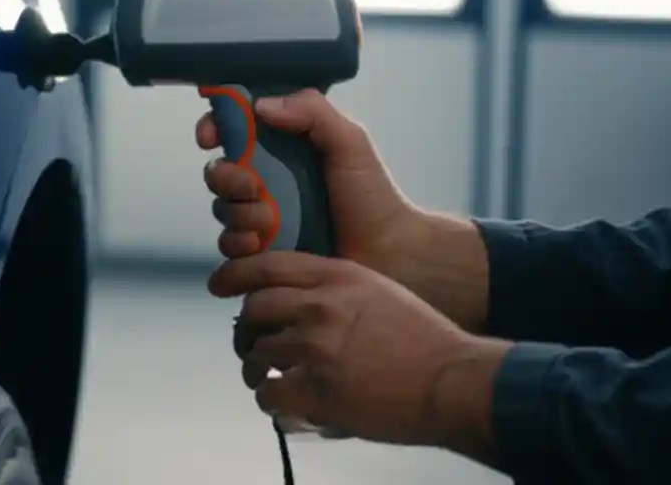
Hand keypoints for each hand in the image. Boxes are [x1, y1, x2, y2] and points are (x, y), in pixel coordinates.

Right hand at [197, 89, 488, 331]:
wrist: (388, 254)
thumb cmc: (373, 196)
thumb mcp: (349, 142)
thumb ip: (312, 112)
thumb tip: (261, 106)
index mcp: (282, 147)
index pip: (233, 128)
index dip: (214, 127)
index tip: (211, 137)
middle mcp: (265, 180)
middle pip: (218, 170)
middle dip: (225, 177)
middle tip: (251, 187)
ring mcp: (261, 217)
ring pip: (221, 209)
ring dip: (238, 213)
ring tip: (270, 221)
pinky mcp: (261, 253)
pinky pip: (229, 246)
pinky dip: (238, 243)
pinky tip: (261, 244)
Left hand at [211, 251, 507, 459]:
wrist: (453, 381)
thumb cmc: (425, 343)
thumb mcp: (380, 293)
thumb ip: (338, 292)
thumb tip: (297, 304)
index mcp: (339, 276)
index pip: (268, 265)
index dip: (235, 274)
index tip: (217, 284)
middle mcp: (321, 305)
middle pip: (255, 308)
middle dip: (247, 329)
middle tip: (252, 347)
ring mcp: (317, 346)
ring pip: (258, 353)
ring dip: (257, 369)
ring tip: (266, 380)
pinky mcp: (317, 388)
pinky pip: (269, 392)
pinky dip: (270, 400)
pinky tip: (283, 404)